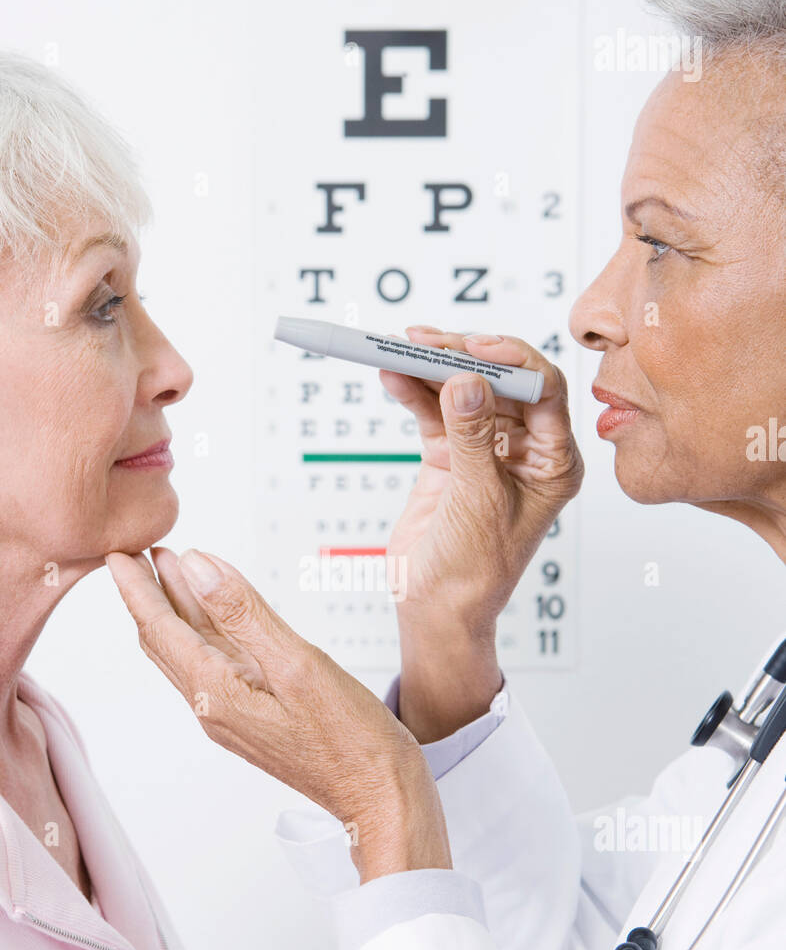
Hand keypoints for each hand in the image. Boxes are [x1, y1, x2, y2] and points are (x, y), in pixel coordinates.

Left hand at [105, 546, 450, 881]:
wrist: (378, 796)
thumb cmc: (351, 743)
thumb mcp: (298, 664)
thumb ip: (245, 614)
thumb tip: (198, 568)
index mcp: (217, 693)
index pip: (159, 629)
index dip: (136, 588)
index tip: (117, 555)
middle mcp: (214, 707)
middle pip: (165, 640)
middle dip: (148, 594)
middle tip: (135, 554)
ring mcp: (233, 714)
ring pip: (190, 652)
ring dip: (177, 609)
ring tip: (170, 570)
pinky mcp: (253, 717)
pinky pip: (216, 664)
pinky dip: (207, 629)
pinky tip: (216, 612)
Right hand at [380, 326, 583, 740]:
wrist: (437, 608)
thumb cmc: (476, 570)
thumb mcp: (479, 501)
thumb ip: (472, 438)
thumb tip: (466, 380)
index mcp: (555, 461)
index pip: (545, 391)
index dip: (513, 361)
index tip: (476, 347)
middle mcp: (525, 449)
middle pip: (499, 382)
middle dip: (464, 357)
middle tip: (428, 342)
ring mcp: (485, 449)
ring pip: (463, 391)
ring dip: (433, 368)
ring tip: (401, 349)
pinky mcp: (450, 455)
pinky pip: (434, 411)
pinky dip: (414, 392)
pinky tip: (394, 375)